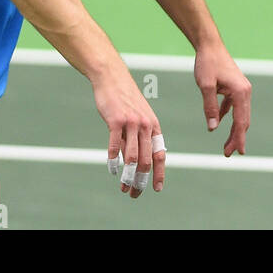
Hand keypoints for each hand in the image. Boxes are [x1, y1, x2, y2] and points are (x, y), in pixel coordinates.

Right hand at [91, 63, 165, 197]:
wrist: (113, 79)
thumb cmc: (125, 101)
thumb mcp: (137, 119)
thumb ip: (137, 139)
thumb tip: (135, 164)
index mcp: (153, 126)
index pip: (159, 154)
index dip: (159, 173)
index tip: (157, 188)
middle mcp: (145, 126)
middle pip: (146, 160)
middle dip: (142, 180)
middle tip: (135, 194)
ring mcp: (131, 123)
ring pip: (132, 157)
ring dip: (128, 176)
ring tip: (124, 188)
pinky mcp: (116, 120)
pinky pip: (115, 145)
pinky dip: (113, 161)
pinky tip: (112, 170)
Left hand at [194, 43, 251, 156]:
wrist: (210, 46)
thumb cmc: (208, 64)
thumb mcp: (205, 86)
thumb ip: (210, 108)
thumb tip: (212, 128)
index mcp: (241, 92)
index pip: (241, 121)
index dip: (239, 138)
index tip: (238, 153)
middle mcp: (245, 92)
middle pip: (243, 120)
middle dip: (237, 138)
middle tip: (228, 154)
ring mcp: (241, 90)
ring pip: (239, 115)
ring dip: (233, 130)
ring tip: (226, 146)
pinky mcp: (234, 88)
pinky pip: (233, 106)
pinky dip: (227, 116)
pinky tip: (217, 123)